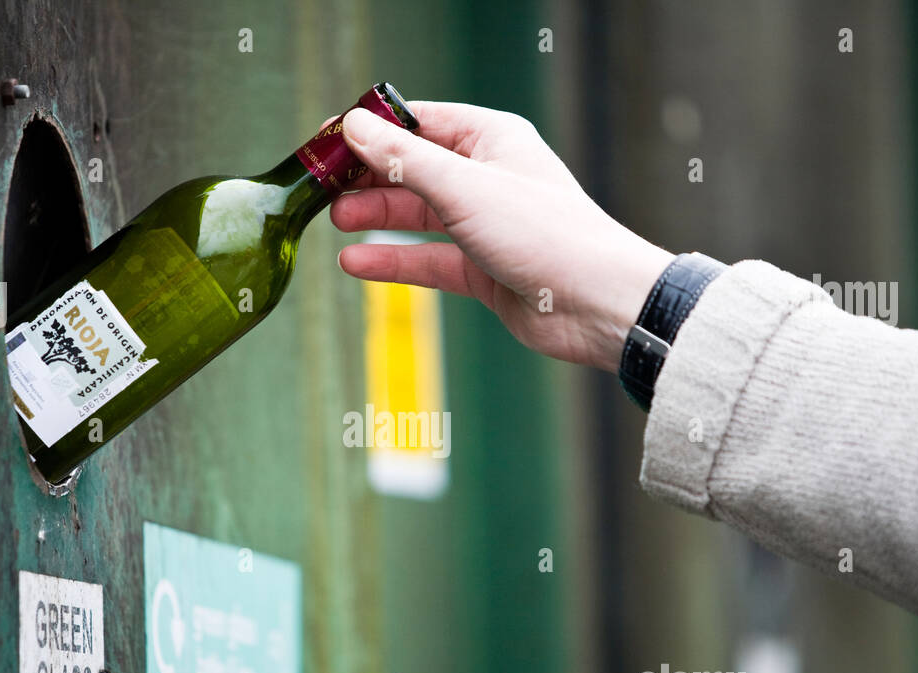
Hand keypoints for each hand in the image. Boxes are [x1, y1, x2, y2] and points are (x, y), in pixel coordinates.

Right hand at [331, 102, 673, 371]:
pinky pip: (428, 260)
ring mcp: (485, 226)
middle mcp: (487, 179)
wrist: (595, 304)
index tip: (326, 141)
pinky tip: (356, 262)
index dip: (370, 131)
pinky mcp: (483, 270)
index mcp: (491, 140)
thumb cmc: (545, 234)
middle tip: (322, 189)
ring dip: (376, 217)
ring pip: (418, 215)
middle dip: (367, 178)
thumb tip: (354, 127)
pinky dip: (394, 260)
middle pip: (412, 170)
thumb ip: (404, 160)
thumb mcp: (464, 188)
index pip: (418, 123)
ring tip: (334, 222)